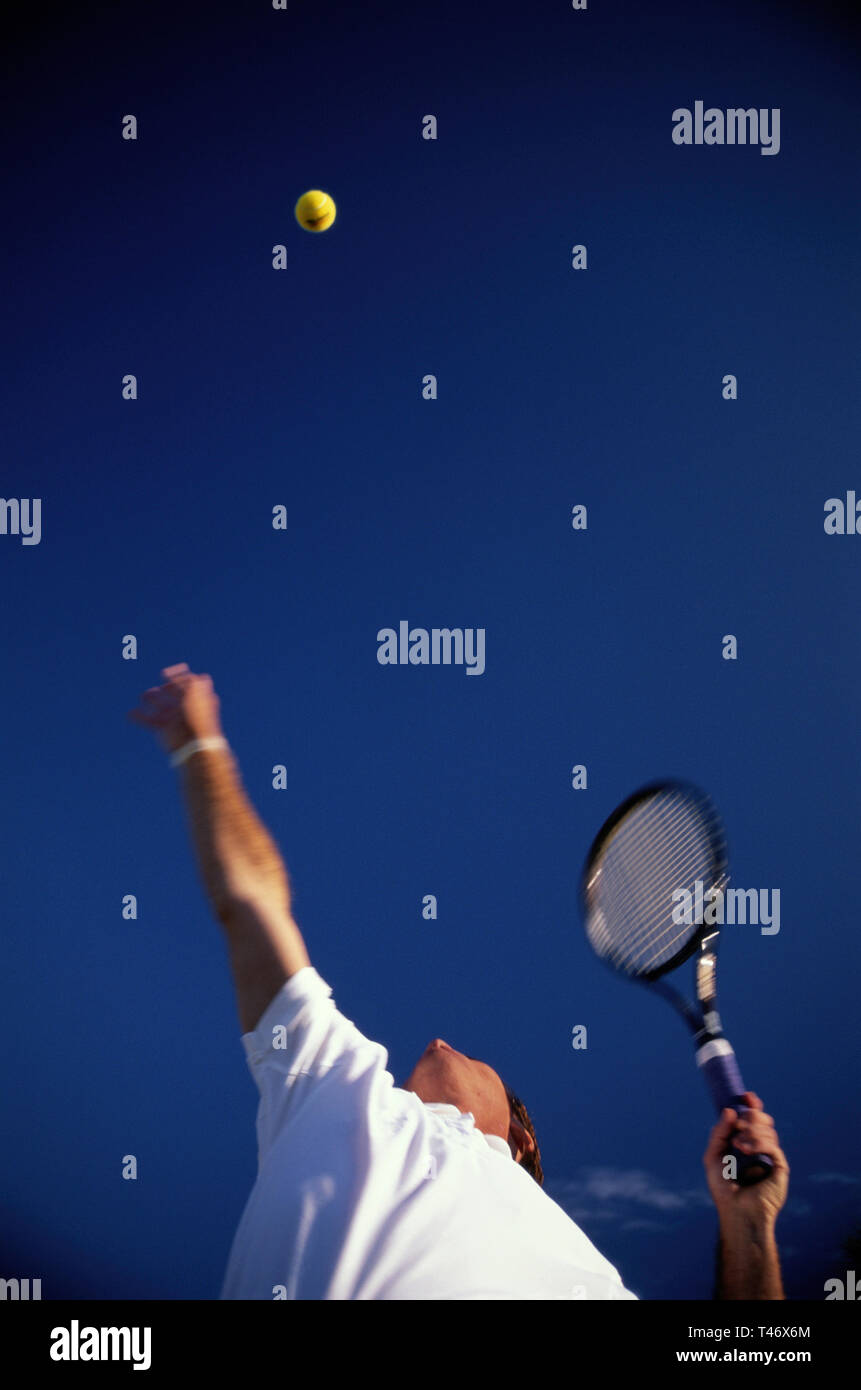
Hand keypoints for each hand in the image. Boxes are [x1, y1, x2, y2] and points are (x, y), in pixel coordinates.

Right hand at [128, 663, 222, 754]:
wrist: (195, 745)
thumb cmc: (197, 716)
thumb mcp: (193, 691)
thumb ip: (185, 679)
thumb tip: (179, 670)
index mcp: (198, 696)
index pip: (190, 681)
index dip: (178, 675)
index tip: (164, 674)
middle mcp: (187, 705)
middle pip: (174, 692)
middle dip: (164, 688)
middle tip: (159, 688)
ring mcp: (176, 716)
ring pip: (161, 704)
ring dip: (151, 699)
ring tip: (143, 696)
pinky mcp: (165, 729)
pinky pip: (150, 720)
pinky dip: (140, 717)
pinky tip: (130, 713)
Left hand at [703, 1092, 788, 1228]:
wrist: (736, 1212)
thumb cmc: (723, 1188)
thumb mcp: (713, 1156)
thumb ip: (719, 1132)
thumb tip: (731, 1109)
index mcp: (745, 1143)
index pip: (753, 1118)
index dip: (752, 1105)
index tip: (747, 1096)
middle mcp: (759, 1148)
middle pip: (763, 1119)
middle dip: (751, 1116)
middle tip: (739, 1124)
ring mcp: (770, 1157)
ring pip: (769, 1131)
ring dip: (751, 1132)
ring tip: (738, 1146)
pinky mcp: (780, 1167)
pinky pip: (773, 1146)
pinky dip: (759, 1143)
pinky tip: (745, 1149)